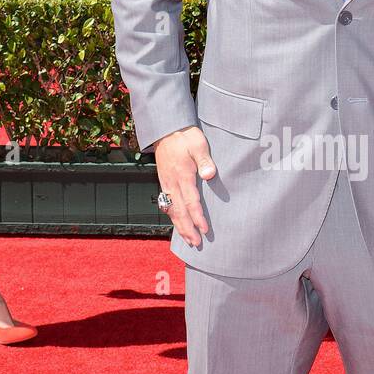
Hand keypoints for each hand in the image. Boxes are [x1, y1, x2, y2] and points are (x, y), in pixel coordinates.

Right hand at [154, 126, 216, 245]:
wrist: (166, 130)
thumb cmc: (185, 136)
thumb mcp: (198, 143)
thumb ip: (205, 160)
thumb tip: (209, 175)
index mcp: (183, 175)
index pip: (191, 201)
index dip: (198, 217)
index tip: (205, 229)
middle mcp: (172, 182)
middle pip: (180, 211)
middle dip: (188, 229)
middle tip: (196, 243)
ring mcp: (166, 184)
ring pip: (172, 210)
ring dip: (180, 226)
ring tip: (188, 240)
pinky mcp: (164, 183)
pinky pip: (168, 204)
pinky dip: (173, 217)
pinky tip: (178, 225)